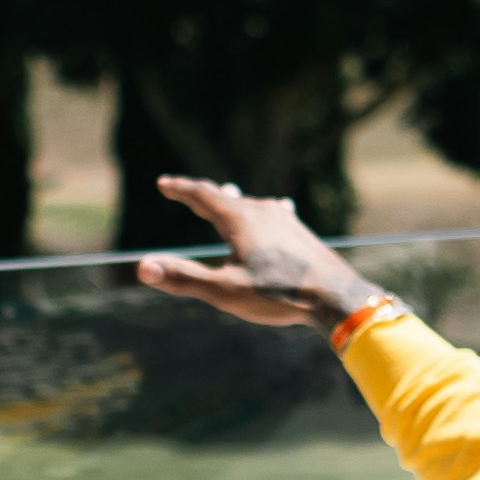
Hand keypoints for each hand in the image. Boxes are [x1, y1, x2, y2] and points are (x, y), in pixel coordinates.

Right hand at [132, 178, 384, 339]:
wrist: (336, 297)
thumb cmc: (279, 295)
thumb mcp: (224, 291)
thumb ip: (183, 278)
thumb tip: (143, 266)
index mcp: (240, 219)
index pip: (203, 195)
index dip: (180, 189)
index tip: (163, 183)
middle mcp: (263, 211)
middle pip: (226, 198)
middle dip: (204, 196)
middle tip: (185, 191)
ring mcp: (285, 220)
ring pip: (252, 205)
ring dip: (233, 202)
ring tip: (227, 193)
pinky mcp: (301, 233)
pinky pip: (274, 215)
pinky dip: (260, 213)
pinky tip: (279, 209)